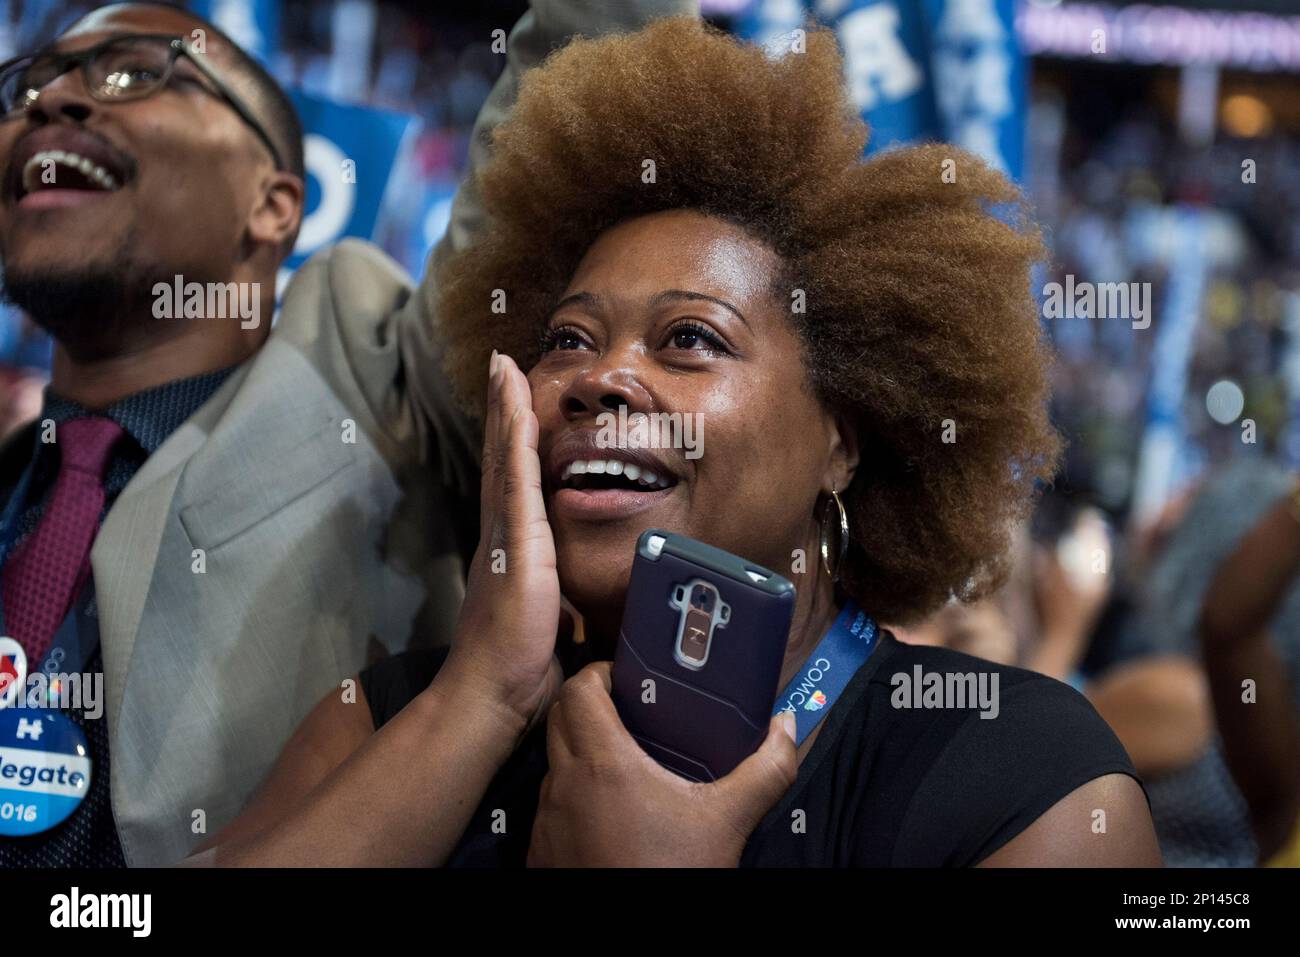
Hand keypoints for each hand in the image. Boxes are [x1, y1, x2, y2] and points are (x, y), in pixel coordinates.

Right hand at [442, 351, 563, 734]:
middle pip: (498, 457)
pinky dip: (514, 435)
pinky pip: (515, 474)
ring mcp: (504, 532)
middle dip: (501, 410)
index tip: (514, 406)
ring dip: (505, 408)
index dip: (510, 443)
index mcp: (510, 550)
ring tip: (504, 367)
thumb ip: (562, 606)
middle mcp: (500, 533)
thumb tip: (586, 615)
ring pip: (503, 456)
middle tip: (501, 366)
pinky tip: (517, 402)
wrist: (491, 693)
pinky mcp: (515, 539)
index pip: (510, 483)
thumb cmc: (519, 670)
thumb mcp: (550, 624)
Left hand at [527, 662, 798, 866]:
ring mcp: (546, 820)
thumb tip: (785, 728)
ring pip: (554, 762)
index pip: (579, 690)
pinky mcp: (542, 851)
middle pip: (561, 718)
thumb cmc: (672, 874)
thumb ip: (764, 771)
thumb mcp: (727, 822)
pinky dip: (574, 794)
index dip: (600, 674)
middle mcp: (564, 784)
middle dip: (590, 704)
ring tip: (625, 757)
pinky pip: (551, 805)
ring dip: (581, 750)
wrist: (632, 939)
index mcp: (603, 763)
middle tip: (629, 707)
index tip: (628, 677)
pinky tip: (611, 810)